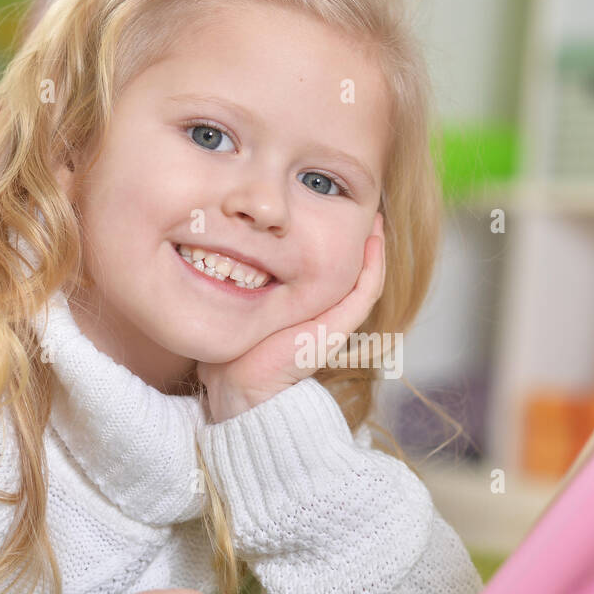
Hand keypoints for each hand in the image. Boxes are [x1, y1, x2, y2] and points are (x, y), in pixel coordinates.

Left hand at [196, 224, 386, 422]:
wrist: (238, 385)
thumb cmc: (232, 349)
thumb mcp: (240, 304)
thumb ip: (244, 280)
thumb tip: (218, 248)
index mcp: (306, 310)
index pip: (329, 270)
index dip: (337, 242)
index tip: (333, 211)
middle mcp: (324, 314)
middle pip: (351, 270)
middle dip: (360, 239)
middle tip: (363, 208)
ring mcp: (333, 321)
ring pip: (366, 279)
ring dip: (374, 248)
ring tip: (375, 218)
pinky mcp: (335, 328)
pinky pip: (365, 292)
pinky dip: (374, 267)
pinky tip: (374, 241)